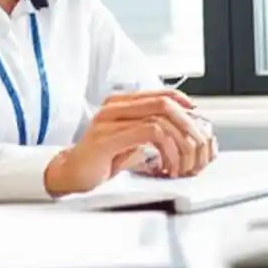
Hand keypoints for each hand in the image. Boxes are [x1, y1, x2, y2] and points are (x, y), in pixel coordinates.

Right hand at [44, 90, 214, 196]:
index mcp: (120, 103)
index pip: (160, 94)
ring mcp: (109, 121)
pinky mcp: (107, 139)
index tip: (197, 119)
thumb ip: (148, 131)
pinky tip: (166, 166)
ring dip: (179, 145)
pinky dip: (166, 150)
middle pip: (164, 104)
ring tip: (181, 164)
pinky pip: (148, 134)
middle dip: (187, 127)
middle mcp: (114, 107)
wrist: (70, 174)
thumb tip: (180, 131)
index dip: (184, 103)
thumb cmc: (100, 159)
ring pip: (160, 120)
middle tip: (196, 148)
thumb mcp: (129, 141)